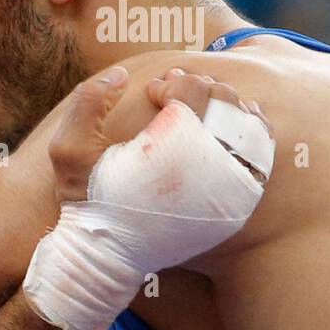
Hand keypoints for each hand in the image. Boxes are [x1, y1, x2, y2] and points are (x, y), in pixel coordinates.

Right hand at [48, 65, 270, 202]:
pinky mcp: (237, 204)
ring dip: (228, 109)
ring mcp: (228, 184)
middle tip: (178, 97)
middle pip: (224, 100)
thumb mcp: (69, 149)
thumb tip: (121, 74)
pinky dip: (249, 137)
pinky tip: (227, 134)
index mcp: (171, 142)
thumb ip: (88, 102)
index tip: (154, 94)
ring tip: (203, 112)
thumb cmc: (88, 200)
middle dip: (202, 90)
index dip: (171, 81)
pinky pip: (260, 158)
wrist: (108, 255)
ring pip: (249, 124)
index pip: (192, 86)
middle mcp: (209, 161)